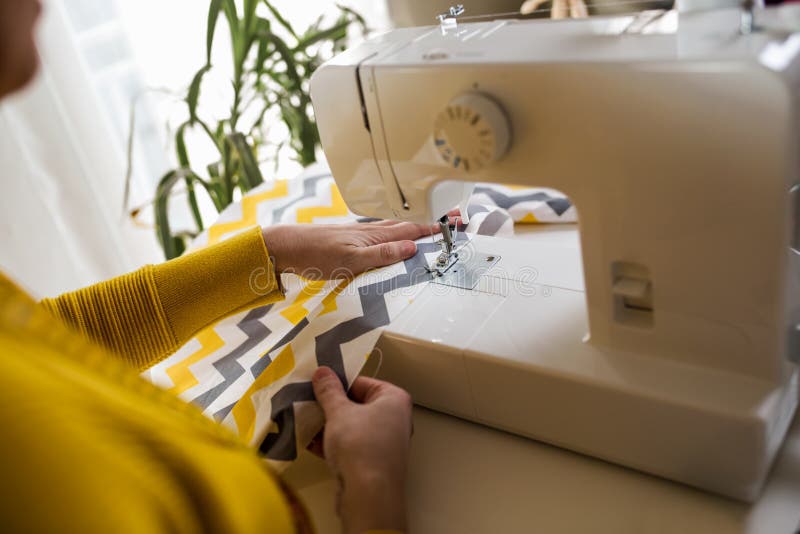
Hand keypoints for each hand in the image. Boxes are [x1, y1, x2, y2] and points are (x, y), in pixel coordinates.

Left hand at [261, 220, 435, 278]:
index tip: (454, 222)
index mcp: (375, 236)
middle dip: (431, 222)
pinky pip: (383, 233)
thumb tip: (412, 247)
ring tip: (431, 224)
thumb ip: (382, 254)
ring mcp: (361, 234)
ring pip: (396, 228)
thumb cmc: (317, 255)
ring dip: (415, 226)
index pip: (412, 230)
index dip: (434, 227)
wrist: (288, 246)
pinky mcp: (352, 239)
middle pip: (408, 225)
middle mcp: (371, 232)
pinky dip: (397, 231)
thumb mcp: (352, 261)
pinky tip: (394, 233)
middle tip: (451, 217)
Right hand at [311, 366, 412, 533]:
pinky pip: (351, 446)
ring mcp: (386, 443)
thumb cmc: (359, 444)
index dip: (337, 383)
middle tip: (307, 403)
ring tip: (304, 422)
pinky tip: (310, 443)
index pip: (362, 382)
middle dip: (331, 406)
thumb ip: (329, 390)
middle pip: (357, 405)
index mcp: (394, 399)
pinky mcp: (374, 463)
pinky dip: (333, 444)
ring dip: (328, 426)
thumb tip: (323, 371)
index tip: (316, 385)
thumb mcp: (339, 412)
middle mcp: (395, 418)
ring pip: (352, 427)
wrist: (368, 494)